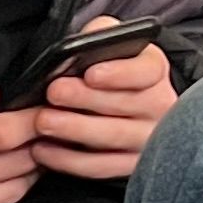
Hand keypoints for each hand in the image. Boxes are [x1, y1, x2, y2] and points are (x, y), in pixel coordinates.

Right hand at [0, 88, 46, 202]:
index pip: (7, 131)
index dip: (35, 118)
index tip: (45, 107)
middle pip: (23, 160)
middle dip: (40, 142)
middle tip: (46, 126)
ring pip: (17, 188)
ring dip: (30, 168)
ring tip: (29, 149)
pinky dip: (5, 188)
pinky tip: (1, 174)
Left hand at [26, 21, 177, 181]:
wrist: (117, 102)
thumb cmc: (105, 68)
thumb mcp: (105, 42)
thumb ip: (97, 36)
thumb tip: (80, 46)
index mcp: (153, 70)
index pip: (146, 71)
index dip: (119, 73)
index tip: (91, 73)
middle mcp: (159, 105)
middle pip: (126, 105)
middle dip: (85, 99)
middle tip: (54, 93)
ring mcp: (148, 138)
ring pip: (113, 137)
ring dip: (74, 129)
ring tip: (43, 121)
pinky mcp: (131, 166)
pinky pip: (101, 166)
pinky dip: (69, 160)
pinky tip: (42, 150)